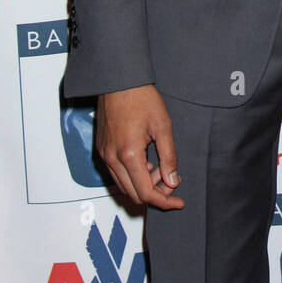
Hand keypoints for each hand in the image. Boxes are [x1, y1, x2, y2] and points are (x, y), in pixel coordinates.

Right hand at [97, 84, 183, 209]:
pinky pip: (117, 173)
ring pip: (124, 186)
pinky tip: (146, 160)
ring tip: (159, 166)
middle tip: (172, 180)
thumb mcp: (163, 126)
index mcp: (129, 155)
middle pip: (133, 194)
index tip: (179, 202)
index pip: (146, 193)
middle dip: (155, 193)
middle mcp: (112, 159)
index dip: (165, 201)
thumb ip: (169, 156)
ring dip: (143, 184)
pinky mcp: (102, 150)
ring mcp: (105, 155)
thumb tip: (173, 181)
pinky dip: (133, 175)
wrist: (118, 81)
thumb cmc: (141, 98)